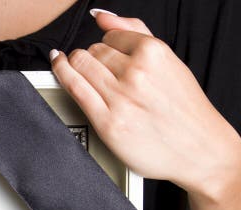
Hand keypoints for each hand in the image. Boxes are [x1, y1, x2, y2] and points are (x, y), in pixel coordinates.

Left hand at [50, 9, 240, 198]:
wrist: (197, 148)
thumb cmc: (183, 108)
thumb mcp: (168, 61)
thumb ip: (134, 33)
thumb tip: (102, 16)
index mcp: (154, 53)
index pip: (110, 37)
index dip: (106, 45)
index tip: (106, 54)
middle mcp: (136, 73)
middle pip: (92, 52)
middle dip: (90, 57)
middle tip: (95, 68)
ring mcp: (119, 98)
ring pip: (80, 66)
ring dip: (73, 64)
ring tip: (72, 65)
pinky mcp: (106, 122)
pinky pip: (74, 89)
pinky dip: (60, 73)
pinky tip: (57, 64)